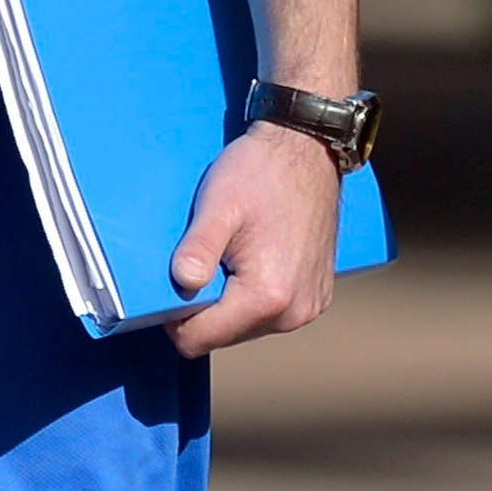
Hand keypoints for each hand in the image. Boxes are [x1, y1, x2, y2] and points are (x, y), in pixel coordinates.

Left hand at [168, 122, 339, 355]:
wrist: (308, 149)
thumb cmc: (262, 172)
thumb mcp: (218, 205)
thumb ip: (197, 248)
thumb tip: (182, 284)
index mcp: (267, 296)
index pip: (197, 340)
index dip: (175, 316)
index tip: (179, 279)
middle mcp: (294, 313)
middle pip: (223, 336)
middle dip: (206, 306)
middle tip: (210, 257)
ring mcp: (309, 307)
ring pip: (245, 327)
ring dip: (230, 300)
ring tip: (234, 254)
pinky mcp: (317, 297)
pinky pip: (271, 313)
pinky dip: (254, 294)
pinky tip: (256, 257)